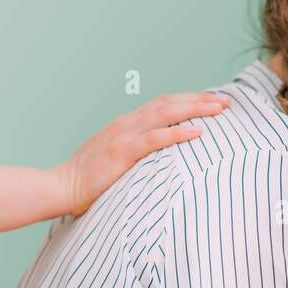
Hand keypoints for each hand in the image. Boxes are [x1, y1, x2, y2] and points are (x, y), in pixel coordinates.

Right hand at [51, 93, 229, 215]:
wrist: (62, 187)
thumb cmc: (88, 181)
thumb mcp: (114, 161)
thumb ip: (135, 155)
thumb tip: (158, 161)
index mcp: (125, 125)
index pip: (162, 104)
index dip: (188, 100)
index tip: (211, 102)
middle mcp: (126, 124)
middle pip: (168, 102)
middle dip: (199, 100)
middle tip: (225, 101)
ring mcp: (123, 135)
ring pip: (165, 113)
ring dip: (195, 109)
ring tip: (218, 109)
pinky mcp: (122, 152)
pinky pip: (155, 138)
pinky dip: (178, 133)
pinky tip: (197, 132)